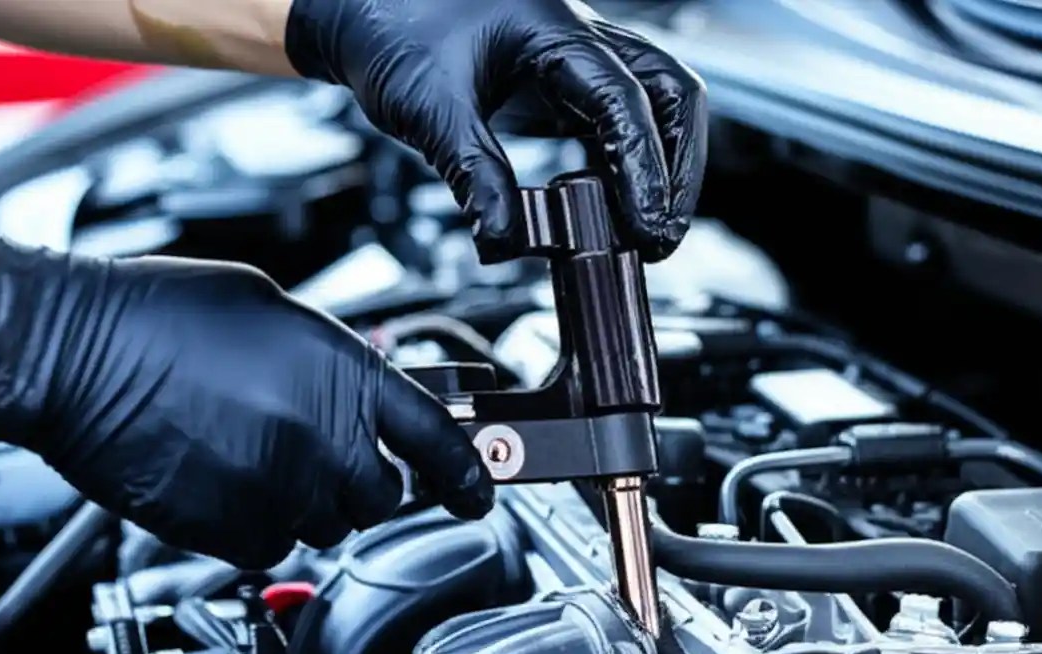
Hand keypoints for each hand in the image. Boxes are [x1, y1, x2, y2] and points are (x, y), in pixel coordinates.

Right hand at [0, 238, 492, 568]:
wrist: (75, 352)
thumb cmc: (161, 315)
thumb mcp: (272, 310)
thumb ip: (331, 363)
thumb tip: (360, 395)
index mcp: (342, 373)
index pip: (434, 440)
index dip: (466, 473)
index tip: (478, 491)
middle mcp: (319, 437)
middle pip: (382, 495)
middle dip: (364, 481)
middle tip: (324, 455)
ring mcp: (276, 488)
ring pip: (325, 525)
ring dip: (308, 501)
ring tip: (257, 455)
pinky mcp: (228, 528)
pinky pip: (270, 545)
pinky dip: (260, 523)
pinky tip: (227, 479)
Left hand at [286, 0, 706, 261]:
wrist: (363, 8)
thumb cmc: (392, 31)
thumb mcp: (429, 109)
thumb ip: (473, 175)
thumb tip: (506, 243)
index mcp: (554, 32)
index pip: (625, 101)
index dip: (645, 170)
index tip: (647, 228)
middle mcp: (580, 38)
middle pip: (670, 93)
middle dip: (678, 168)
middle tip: (661, 235)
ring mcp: (577, 57)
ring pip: (658, 100)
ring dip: (665, 163)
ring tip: (650, 226)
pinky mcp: (564, 80)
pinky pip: (622, 115)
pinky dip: (632, 158)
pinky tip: (615, 202)